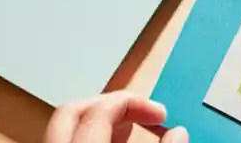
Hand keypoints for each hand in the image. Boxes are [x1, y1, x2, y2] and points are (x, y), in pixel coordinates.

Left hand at [45, 92, 187, 142]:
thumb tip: (178, 133)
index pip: (100, 109)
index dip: (135, 102)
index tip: (160, 114)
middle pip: (71, 111)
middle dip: (109, 104)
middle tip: (140, 114)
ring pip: (62, 129)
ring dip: (96, 122)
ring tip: (127, 130)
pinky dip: (86, 138)